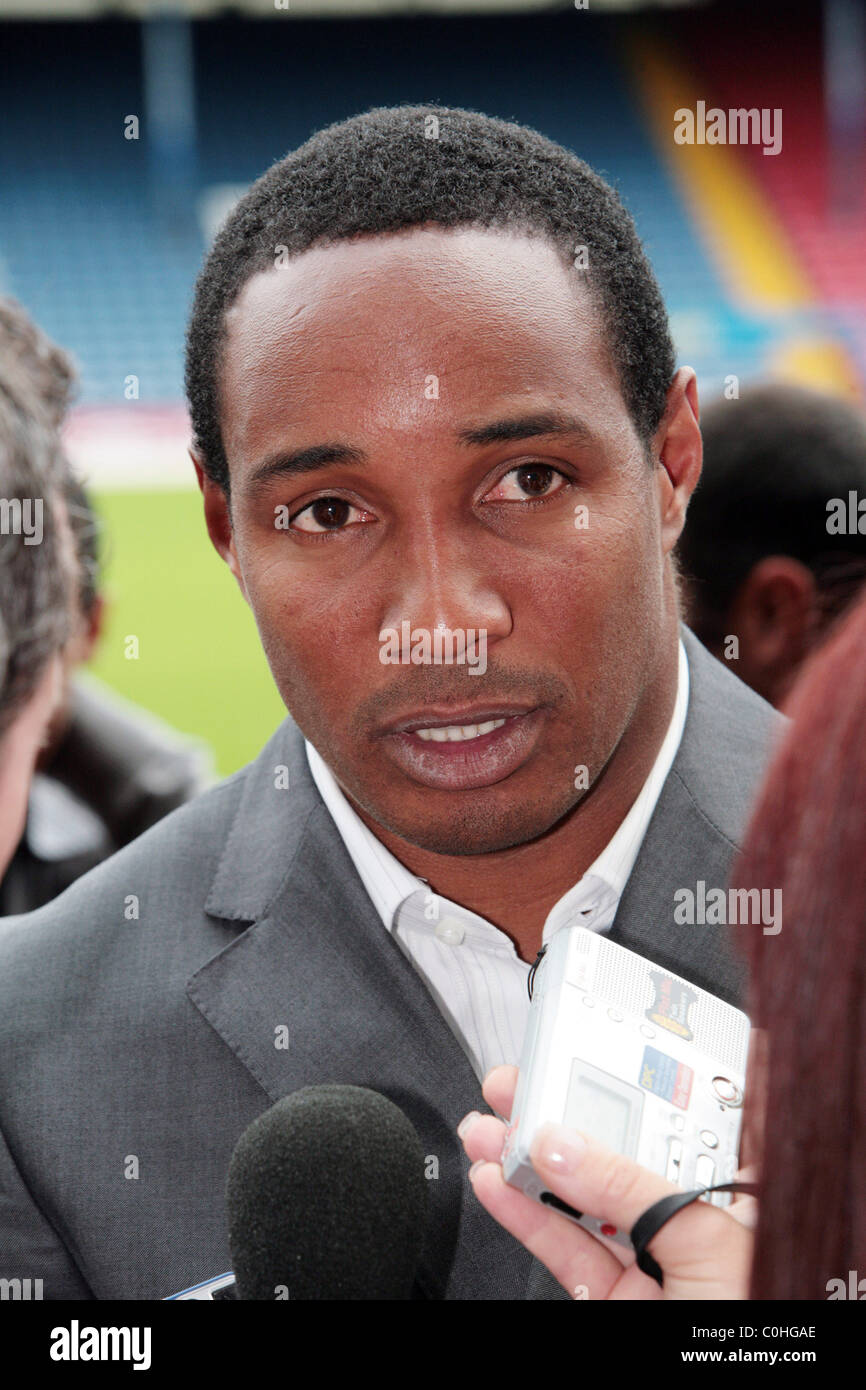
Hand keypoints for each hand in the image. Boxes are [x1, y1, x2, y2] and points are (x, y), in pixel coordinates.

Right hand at [459, 1065, 754, 1299]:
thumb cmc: (761, 1332)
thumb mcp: (707, 1248)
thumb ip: (629, 1190)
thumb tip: (559, 1144)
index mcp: (747, 1194)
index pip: (691, 1112)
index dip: (639, 1072)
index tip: (589, 1039)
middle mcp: (701, 1220)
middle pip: (622, 1147)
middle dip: (563, 1110)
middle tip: (517, 1079)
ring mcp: (656, 1261)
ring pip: (581, 1196)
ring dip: (525, 1158)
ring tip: (485, 1125)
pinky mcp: (617, 1298)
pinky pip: (563, 1246)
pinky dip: (522, 1214)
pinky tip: (494, 1181)